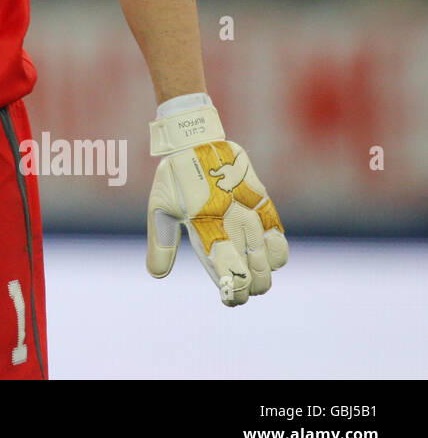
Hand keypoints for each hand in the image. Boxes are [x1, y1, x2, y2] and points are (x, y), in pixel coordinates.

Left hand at [145, 97, 287, 305]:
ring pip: (271, 263)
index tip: (228, 297)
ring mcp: (253, 214)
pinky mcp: (265, 205)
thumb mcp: (159, 208)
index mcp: (207, 227)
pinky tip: (260, 254)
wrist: (199, 140)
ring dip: (262, 275)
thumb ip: (160, 244)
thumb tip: (157, 275)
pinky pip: (279, 240)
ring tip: (247, 272)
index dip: (233, 293)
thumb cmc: (175, 178)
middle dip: (247, 288)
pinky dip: (275, 255)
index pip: (230, 274)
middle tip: (234, 285)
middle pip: (255, 276)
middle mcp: (235, 224)